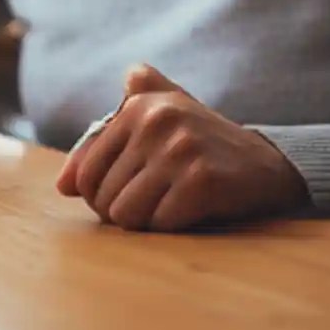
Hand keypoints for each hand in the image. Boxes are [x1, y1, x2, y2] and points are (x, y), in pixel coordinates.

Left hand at [56, 65, 307, 231]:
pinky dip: (170, 226)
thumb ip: (103, 139)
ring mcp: (180, 148)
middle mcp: (157, 119)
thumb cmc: (198, 147)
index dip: (98, 195)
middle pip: (103, 196)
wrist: (266, 164)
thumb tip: (63, 185)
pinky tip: (190, 210)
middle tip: (153, 202)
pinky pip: (157, 224)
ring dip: (144, 221)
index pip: (86, 171)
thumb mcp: (155, 122)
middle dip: (122, 210)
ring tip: (167, 205)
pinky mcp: (201, 180)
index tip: (125, 193)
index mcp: (139, 103)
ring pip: (124, 214)